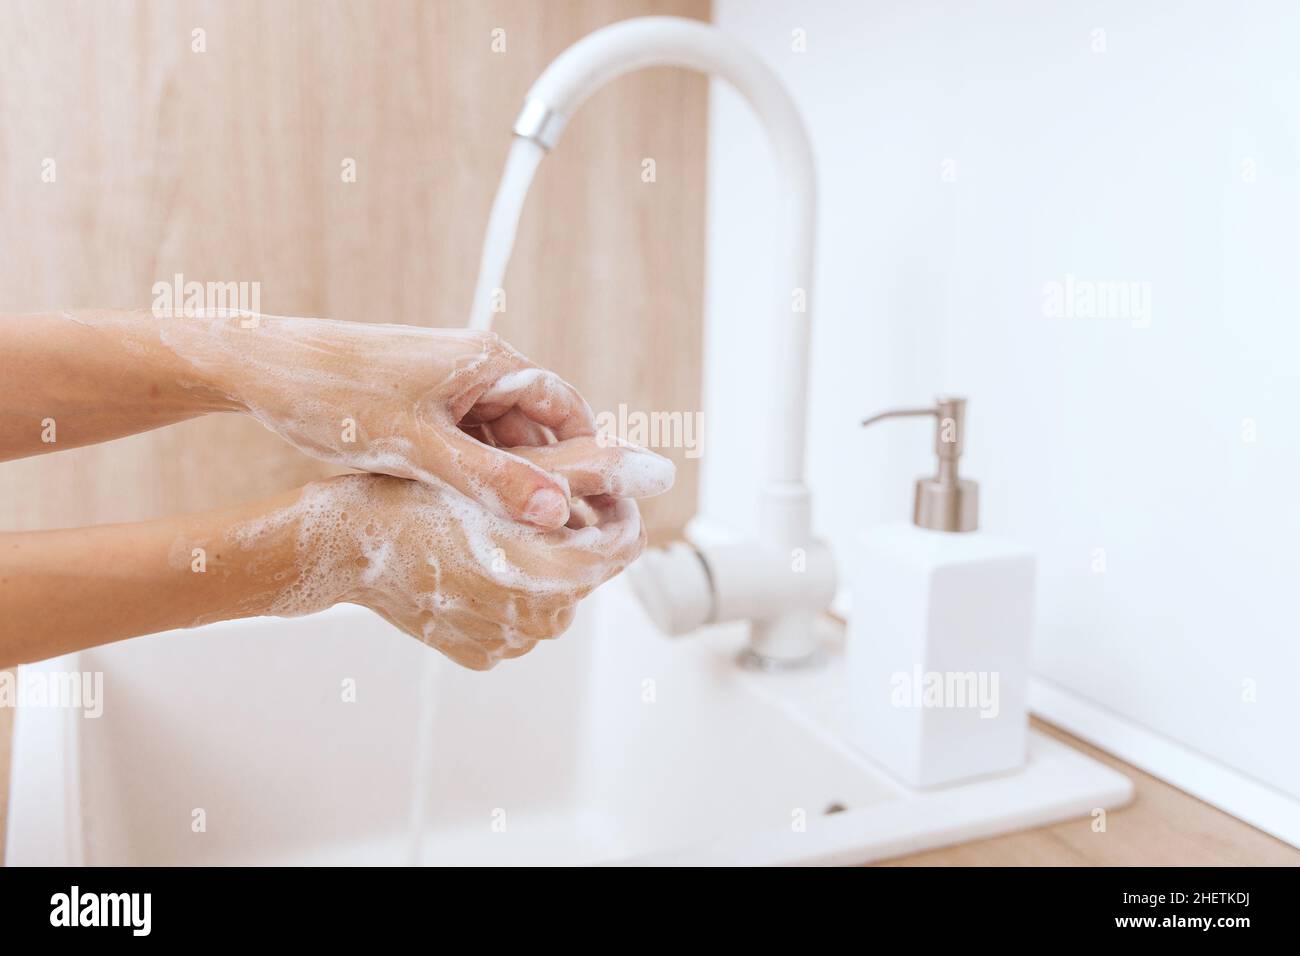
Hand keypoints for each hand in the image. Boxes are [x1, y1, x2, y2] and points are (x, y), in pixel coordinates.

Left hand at [160, 315, 630, 527]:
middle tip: (558, 535)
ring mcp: (446, 385)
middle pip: (534, 428)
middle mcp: (475, 367)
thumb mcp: (419, 448)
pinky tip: (467, 514)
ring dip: (505, 480)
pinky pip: (465, 442)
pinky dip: (472, 475)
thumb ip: (490, 480)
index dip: (590, 455)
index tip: (604, 504)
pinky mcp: (420, 402)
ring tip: (514, 534)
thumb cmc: (337, 397)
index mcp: (488, 361)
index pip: (565, 405)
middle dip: (546, 477)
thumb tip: (556, 511)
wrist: (261, 368)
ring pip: (497, 441)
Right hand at [236, 472, 646, 668]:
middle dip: (568, 525)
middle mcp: (546, 622)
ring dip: (536, 551)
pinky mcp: (481, 653)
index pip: (625, 538)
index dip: (609, 501)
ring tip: (490, 516)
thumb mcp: (506, 475)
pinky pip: (516, 611)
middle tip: (522, 488)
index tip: (578, 474)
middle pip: (586, 561)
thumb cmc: (420, 499)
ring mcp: (513, 643)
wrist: (341, 548)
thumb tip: (660, 470)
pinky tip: (468, 551)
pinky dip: (504, 582)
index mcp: (562, 578)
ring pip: (552, 585)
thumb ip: (589, 472)